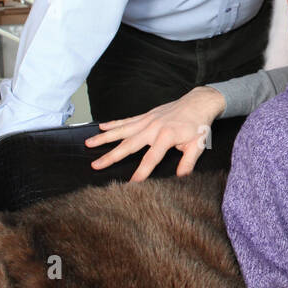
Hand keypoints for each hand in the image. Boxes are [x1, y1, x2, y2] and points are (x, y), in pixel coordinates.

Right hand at [84, 87, 225, 181]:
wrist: (199, 102)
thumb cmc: (199, 125)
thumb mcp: (198, 145)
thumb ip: (188, 162)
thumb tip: (181, 178)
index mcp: (166, 136)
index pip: (151, 158)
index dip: (141, 172)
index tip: (131, 184)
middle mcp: (153, 128)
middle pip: (128, 144)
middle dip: (111, 156)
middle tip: (95, 165)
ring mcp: (148, 120)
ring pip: (122, 130)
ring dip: (104, 137)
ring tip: (88, 143)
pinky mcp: (146, 116)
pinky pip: (127, 120)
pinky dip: (114, 123)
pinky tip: (101, 127)